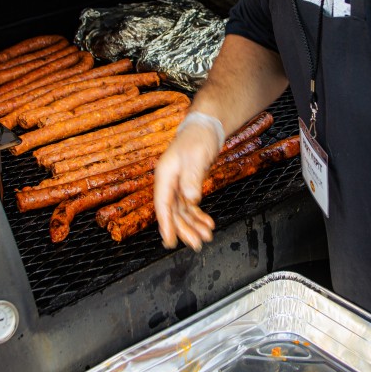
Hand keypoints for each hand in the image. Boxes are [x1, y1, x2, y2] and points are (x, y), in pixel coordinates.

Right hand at [154, 113, 223, 250]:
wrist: (205, 128)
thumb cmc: (198, 138)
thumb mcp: (196, 156)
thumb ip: (192, 178)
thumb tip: (190, 199)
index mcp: (165, 174)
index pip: (163, 203)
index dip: (165, 223)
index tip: (169, 240)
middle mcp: (168, 182)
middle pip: (173, 212)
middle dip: (185, 229)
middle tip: (197, 243)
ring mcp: (177, 185)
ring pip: (182, 212)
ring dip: (193, 225)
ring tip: (206, 237)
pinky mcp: (186, 187)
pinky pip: (190, 207)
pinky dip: (198, 216)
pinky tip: (207, 224)